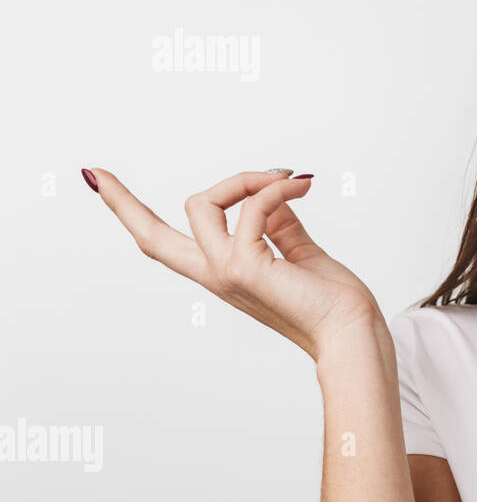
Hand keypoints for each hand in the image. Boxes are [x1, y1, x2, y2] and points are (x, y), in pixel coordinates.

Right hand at [85, 168, 383, 361]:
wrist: (353, 332)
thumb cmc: (333, 301)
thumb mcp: (299, 253)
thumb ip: (280, 225)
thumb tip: (270, 194)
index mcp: (224, 272)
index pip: (166, 244)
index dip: (130, 212)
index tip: (98, 180)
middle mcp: (216, 274)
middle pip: (151, 236)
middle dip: (122, 201)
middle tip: (101, 170)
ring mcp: (226, 272)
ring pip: (202, 204)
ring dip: (248, 178)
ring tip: (289, 179)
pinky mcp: (246, 267)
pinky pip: (254, 206)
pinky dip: (277, 187)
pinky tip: (302, 187)